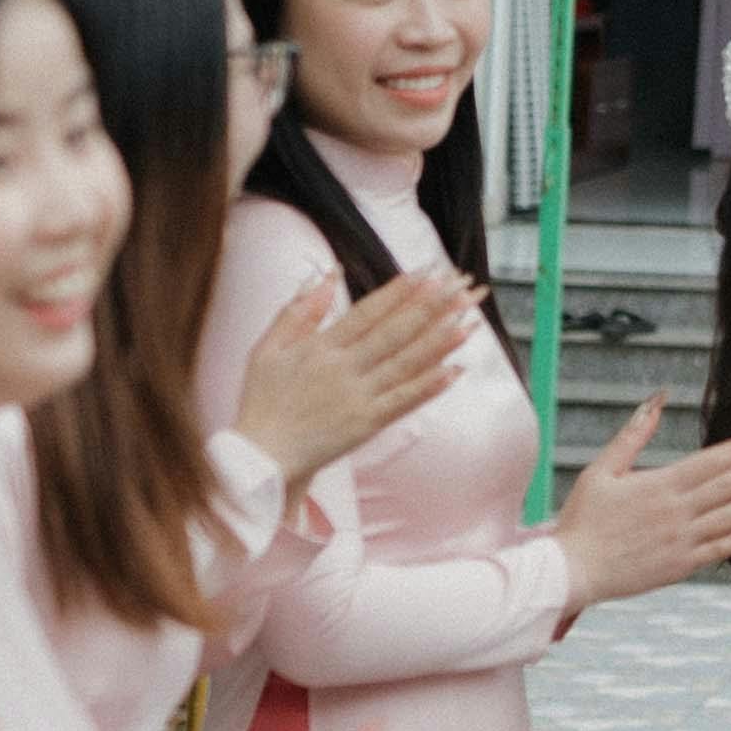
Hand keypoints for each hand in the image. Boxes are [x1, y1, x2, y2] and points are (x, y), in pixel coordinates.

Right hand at [235, 260, 481, 493]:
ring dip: (440, 341)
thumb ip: (296, 311)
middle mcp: (343, 369)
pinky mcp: (366, 424)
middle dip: (431, 306)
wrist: (261, 458)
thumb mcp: (266, 349)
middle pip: (395, 332)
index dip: (399, 291)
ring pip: (405, 363)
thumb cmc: (261, 402)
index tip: (427, 272)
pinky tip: (454, 371)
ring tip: (469, 321)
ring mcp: (358, 397)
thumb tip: (325, 275)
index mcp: (320, 347)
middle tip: (460, 286)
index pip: (367, 311)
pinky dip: (429, 386)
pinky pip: (403, 402)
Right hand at [550, 402, 730, 611]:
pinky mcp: (683, 565)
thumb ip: (633, 434)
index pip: (715, 460)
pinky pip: (724, 547)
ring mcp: (683, 540)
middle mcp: (678, 511)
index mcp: (661, 484)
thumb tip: (656, 398)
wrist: (571, 572)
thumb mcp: (602, 469)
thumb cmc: (584, 520)